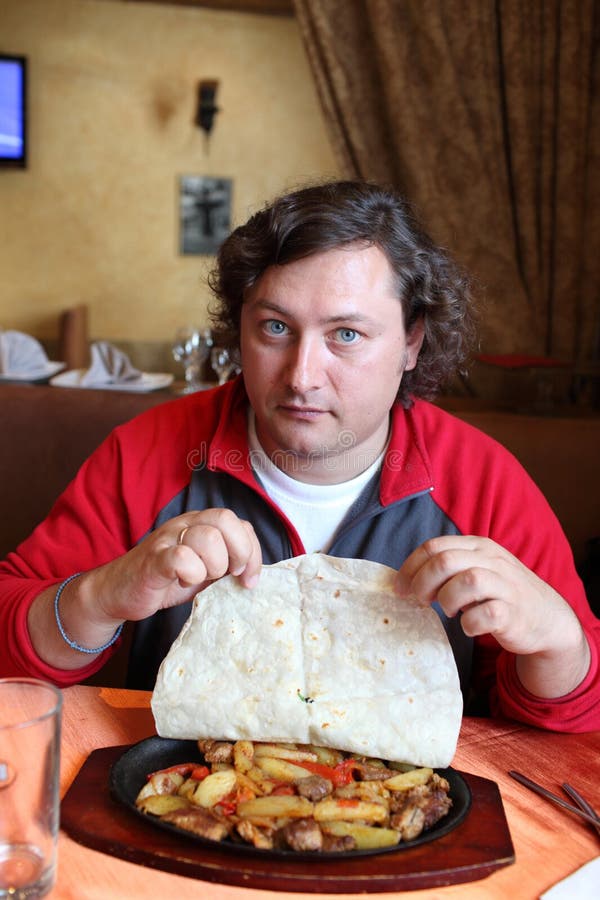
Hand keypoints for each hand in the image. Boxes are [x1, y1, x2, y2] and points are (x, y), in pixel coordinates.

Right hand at [29, 508, 262, 669]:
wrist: (117, 592)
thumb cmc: (164, 580)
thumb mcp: (204, 569)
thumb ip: (226, 563)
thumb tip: (253, 572)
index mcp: (201, 524)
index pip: (240, 523)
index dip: (252, 551)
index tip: (248, 578)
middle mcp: (185, 524)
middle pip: (226, 519)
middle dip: (238, 553)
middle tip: (227, 576)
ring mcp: (168, 539)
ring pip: (207, 538)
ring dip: (212, 567)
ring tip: (197, 579)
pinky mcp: (153, 559)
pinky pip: (181, 557)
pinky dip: (190, 574)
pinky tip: (181, 582)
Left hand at [395, 535, 589, 696]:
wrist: (548, 619)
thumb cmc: (501, 594)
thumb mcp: (478, 569)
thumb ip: (448, 568)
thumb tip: (407, 579)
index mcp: (478, 546)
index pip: (434, 546)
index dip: (410, 567)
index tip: (400, 587)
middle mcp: (492, 561)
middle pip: (444, 561)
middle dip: (423, 583)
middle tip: (421, 602)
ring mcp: (505, 586)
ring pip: (466, 581)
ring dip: (448, 600)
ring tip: (450, 611)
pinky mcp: (513, 613)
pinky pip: (484, 614)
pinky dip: (469, 624)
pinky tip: (469, 627)